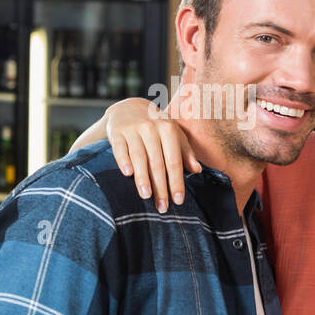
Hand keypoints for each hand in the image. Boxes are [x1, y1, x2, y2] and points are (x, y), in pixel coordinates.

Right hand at [103, 98, 201, 212]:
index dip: (176, 182)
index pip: (174, 161)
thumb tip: (197, 170)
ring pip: (139, 157)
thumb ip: (186, 152)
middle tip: (162, 206)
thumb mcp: (175, 135)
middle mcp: (151, 128)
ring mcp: (133, 130)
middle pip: (157, 163)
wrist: (129, 108)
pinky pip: (120, 149)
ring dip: (142, 178)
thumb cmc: (157, 127)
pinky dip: (123, 161)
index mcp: (169, 129)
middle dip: (160, 187)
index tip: (178, 200)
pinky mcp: (116, 132)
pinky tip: (127, 174)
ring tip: (146, 196)